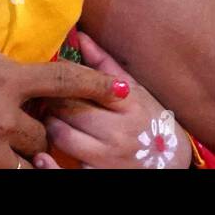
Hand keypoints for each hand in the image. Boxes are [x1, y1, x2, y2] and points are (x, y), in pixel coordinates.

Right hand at [0, 0, 130, 167]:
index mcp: (7, 80)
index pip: (66, 81)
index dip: (97, 86)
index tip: (121, 92)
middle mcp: (5, 119)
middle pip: (48, 129)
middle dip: (45, 122)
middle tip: (36, 114)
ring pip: (28, 158)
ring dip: (26, 149)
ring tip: (15, 138)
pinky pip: (4, 176)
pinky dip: (4, 166)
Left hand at [33, 31, 193, 169]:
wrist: (173, 164)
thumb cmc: (151, 123)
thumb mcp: (136, 91)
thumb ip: (105, 66)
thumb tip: (80, 37)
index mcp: (127, 104)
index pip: (81, 86)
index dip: (59, 82)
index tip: (51, 81)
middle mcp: (118, 132)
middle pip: (68, 110)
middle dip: (50, 103)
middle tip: (42, 100)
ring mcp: (108, 159)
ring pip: (61, 137)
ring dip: (49, 128)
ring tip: (50, 123)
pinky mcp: (99, 177)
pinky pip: (63, 172)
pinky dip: (47, 165)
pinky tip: (41, 158)